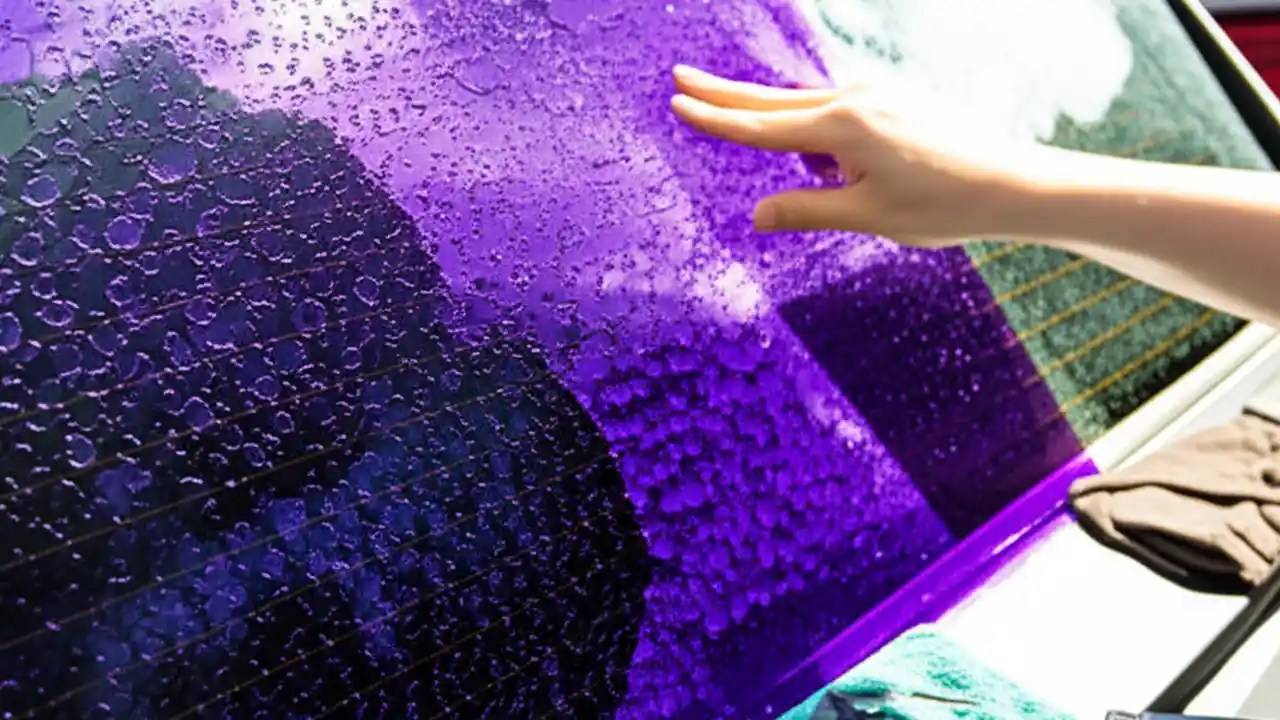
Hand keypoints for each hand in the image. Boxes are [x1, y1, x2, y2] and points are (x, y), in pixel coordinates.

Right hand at [670, 65, 1027, 246]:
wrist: (1013, 184)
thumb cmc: (944, 204)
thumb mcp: (868, 216)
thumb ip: (806, 211)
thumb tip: (757, 215)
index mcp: (842, 127)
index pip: (762, 126)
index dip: (716, 118)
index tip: (677, 103)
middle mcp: (854, 101)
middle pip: (773, 99)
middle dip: (725, 92)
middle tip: (680, 77)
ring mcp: (875, 99)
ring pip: (804, 107)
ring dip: (769, 116)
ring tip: (748, 130)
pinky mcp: (891, 107)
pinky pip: (834, 114)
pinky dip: (810, 131)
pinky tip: (818, 162)